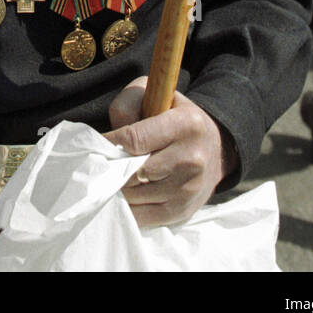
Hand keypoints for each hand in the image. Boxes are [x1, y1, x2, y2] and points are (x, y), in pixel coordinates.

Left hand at [105, 76, 237, 228]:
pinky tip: (124, 195)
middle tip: (102, 163)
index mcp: (187, 124)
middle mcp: (192, 158)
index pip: (135, 139)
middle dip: (113, 168)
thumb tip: (109, 139)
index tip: (96, 145)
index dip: (109, 143)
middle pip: (134, 172)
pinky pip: (143, 217)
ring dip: (118, 189)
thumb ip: (129, 104)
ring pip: (135, 196)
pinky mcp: (183, 211)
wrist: (216, 148)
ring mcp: (189, 188)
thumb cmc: (175, 116)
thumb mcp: (156, 94)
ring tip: (112, 178)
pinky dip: (128, 208)